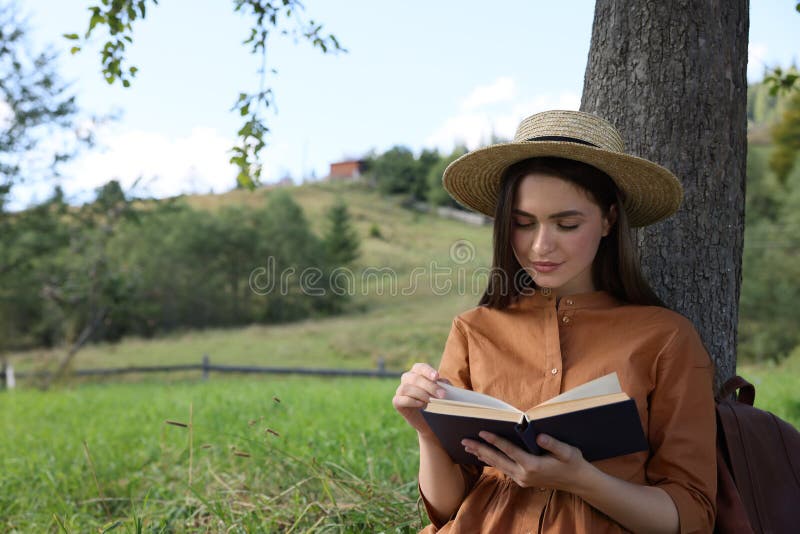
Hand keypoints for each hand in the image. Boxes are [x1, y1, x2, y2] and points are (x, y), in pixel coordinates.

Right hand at [392, 362, 447, 436]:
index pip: (420, 367)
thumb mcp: (442, 390)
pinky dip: (411, 401)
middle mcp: (407, 379)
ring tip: (431, 400)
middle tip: (442, 395)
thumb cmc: (435, 400)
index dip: (427, 371)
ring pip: (406, 388)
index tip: (436, 377)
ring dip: (420, 394)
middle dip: (429, 386)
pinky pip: (400, 399)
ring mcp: (400, 390)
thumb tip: (442, 383)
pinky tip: (421, 404)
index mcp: (417, 372)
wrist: (428, 418)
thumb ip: (442, 385)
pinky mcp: (397, 402)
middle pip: (414, 378)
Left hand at [462, 432, 591, 490]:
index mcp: (533, 465)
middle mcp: (524, 474)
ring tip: (467, 447)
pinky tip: (483, 456)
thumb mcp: (567, 451)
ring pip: (498, 465)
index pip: (509, 450)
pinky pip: (503, 469)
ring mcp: (522, 479)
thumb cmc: (573, 463)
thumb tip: (538, 436)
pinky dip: (491, 461)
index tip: (481, 432)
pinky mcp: (522, 480)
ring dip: (482, 456)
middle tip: (464, 440)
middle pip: (497, 459)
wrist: (578, 482)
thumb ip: (553, 444)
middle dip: (480, 449)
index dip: (494, 440)